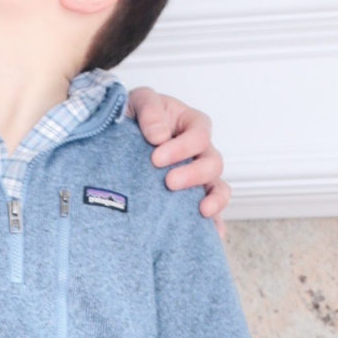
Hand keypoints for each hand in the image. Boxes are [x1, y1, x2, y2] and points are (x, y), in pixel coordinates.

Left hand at [127, 87, 230, 227]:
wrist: (118, 139)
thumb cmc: (135, 116)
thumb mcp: (139, 101)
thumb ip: (150, 110)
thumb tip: (158, 136)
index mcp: (192, 125)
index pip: (199, 135)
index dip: (182, 147)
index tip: (156, 158)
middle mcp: (201, 152)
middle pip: (213, 164)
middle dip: (194, 174)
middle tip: (169, 182)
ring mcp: (199, 177)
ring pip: (219, 189)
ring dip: (214, 200)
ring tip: (202, 211)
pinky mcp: (192, 199)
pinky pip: (212, 214)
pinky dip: (215, 225)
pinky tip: (212, 236)